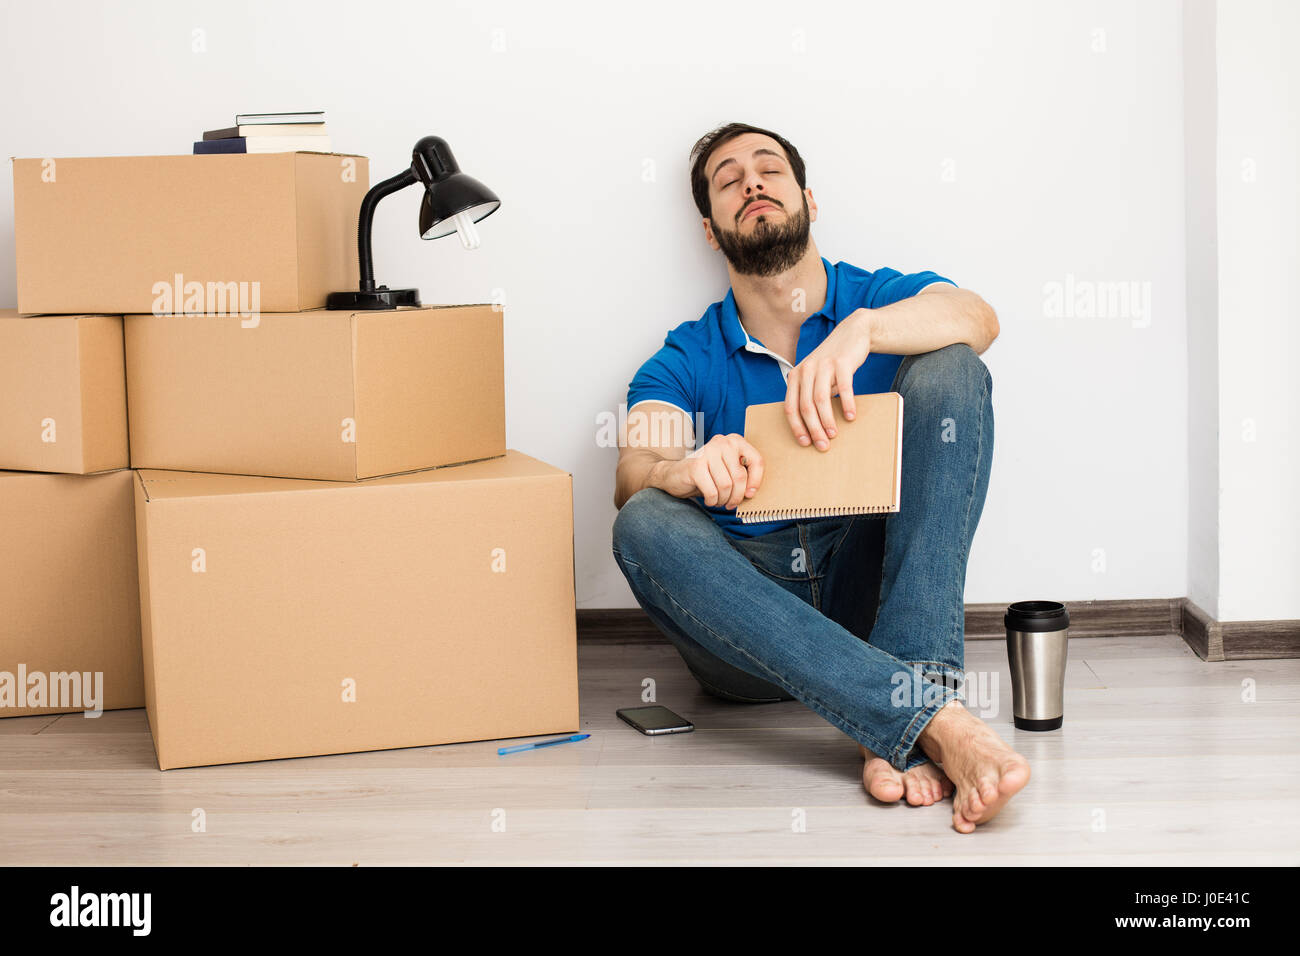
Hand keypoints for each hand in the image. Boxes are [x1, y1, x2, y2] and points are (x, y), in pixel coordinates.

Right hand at [660, 433, 764, 509]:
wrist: (674, 475)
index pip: (756, 461)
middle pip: (740, 476)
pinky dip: (712, 501)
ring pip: (727, 486)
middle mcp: (722, 442)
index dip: (756, 481)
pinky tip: (709, 499)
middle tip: (731, 504)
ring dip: (724, 500)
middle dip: (737, 496)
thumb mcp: (728, 470)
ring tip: (719, 501)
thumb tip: (751, 492)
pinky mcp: (696, 466)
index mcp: (734, 441)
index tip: (750, 494)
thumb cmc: (706, 475)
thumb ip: (742, 475)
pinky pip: (713, 491)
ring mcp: (707, 452)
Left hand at [784, 307, 872, 450]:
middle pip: (805, 406)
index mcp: (795, 376)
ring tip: (833, 434)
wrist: (852, 333)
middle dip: (813, 429)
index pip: (790, 407)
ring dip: (827, 420)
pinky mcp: (841, 362)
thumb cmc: (833, 362)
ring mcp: (823, 365)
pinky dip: (846, 404)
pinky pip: (843, 387)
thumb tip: (812, 426)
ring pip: (821, 399)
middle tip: (823, 445)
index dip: (796, 427)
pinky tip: (850, 416)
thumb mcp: (815, 376)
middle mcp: (805, 370)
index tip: (805, 443)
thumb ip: (810, 394)